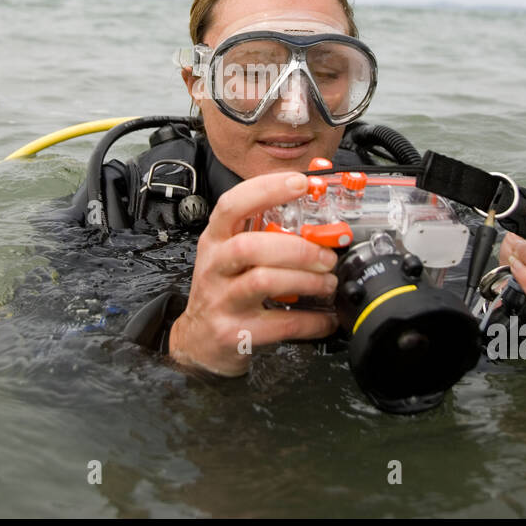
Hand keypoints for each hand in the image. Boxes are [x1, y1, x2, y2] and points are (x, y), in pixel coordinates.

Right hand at [168, 172, 340, 375]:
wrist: (199, 342)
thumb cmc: (222, 290)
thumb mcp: (230, 255)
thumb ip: (264, 233)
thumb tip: (315, 211)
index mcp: (216, 240)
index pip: (233, 205)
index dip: (266, 189)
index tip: (300, 183)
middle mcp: (215, 267)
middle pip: (250, 246)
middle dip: (296, 248)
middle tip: (325, 255)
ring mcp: (222, 301)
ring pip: (263, 281)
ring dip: (306, 280)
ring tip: (327, 282)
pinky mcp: (234, 334)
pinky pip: (280, 324)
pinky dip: (310, 320)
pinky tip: (324, 317)